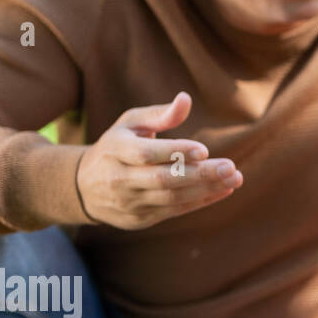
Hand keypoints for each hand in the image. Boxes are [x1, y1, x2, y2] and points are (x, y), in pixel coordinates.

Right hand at [76, 91, 242, 229]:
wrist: (83, 187)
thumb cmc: (117, 146)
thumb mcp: (131, 124)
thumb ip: (160, 114)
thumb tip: (186, 98)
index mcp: (114, 150)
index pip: (145, 154)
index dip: (174, 152)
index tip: (204, 150)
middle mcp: (118, 179)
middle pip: (162, 179)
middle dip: (199, 174)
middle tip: (231, 167)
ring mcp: (128, 202)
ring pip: (171, 198)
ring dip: (206, 189)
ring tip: (234, 178)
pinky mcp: (139, 219)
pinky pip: (174, 211)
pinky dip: (201, 201)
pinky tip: (224, 190)